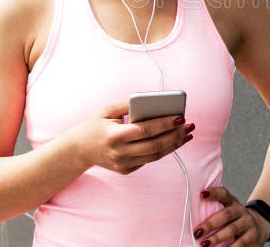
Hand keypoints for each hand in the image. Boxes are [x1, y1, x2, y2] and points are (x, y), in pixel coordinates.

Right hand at [69, 98, 194, 173]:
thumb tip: (153, 100)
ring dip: (174, 144)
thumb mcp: (107, 109)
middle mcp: (119, 153)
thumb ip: (129, 104)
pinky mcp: (127, 170)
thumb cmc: (95, 124)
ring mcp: (123, 164)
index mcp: (114, 136)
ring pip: (156, 155)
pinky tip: (176, 140)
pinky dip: (165, 150)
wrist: (79, 149)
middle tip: (189, 124)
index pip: (145, 130)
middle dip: (175, 135)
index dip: (164, 124)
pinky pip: (150, 160)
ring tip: (188, 133)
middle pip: (154, 145)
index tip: (180, 116)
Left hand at [192, 187, 269, 245]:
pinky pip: (241, 244)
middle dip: (211, 224)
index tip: (202, 194)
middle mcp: (241, 211)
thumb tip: (189, 219)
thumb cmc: (235, 220)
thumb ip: (215, 212)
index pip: (224, 194)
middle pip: (226, 214)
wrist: (260, 226)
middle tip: (197, 232)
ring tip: (204, 245)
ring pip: (233, 230)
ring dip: (218, 238)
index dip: (214, 193)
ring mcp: (249, 224)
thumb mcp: (228, 212)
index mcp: (232, 202)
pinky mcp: (253, 237)